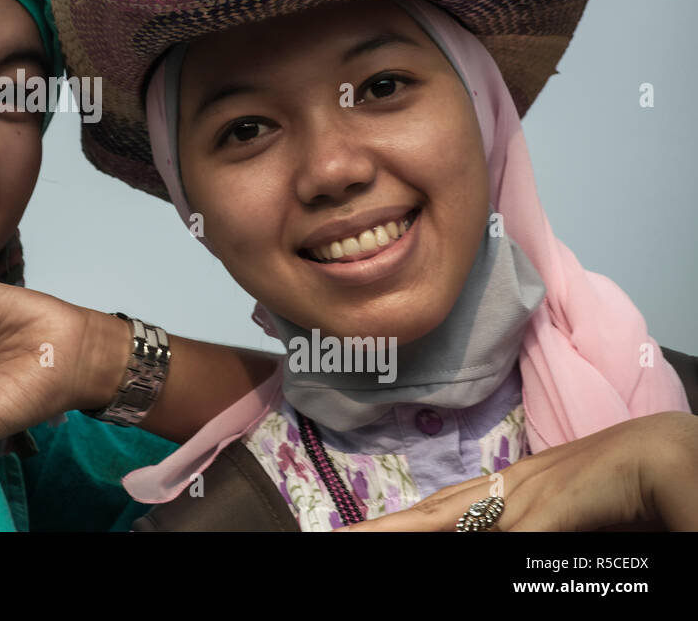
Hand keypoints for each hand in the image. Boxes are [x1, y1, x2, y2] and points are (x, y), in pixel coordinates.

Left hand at [334, 411, 697, 531]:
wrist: (671, 458)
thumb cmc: (631, 494)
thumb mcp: (571, 523)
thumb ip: (536, 534)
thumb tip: (508, 536)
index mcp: (514, 489)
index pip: (445, 509)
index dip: (405, 521)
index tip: (364, 530)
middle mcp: (509, 489)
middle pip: (434, 512)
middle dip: (385, 527)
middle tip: (341, 537)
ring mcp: (524, 497)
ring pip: (453, 524)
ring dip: (408, 532)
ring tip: (356, 540)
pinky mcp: (546, 512)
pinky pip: (499, 540)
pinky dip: (473, 546)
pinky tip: (441, 548)